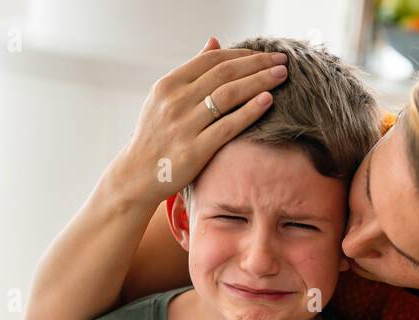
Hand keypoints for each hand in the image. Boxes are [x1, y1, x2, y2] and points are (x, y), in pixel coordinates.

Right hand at [107, 36, 288, 208]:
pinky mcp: (194, 151)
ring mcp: (183, 126)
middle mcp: (174, 102)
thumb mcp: (164, 99)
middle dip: (257, 64)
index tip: (261, 54)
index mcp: (168, 85)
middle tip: (281, 61)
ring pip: (229, 95)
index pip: (211, 60)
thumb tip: (214, 43)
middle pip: (224, 73)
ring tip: (281, 76)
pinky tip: (267, 100)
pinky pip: (228, 126)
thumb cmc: (155, 137)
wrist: (136, 176)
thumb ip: (191, 73)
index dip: (240, 54)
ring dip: (259, 82)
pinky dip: (249, 111)